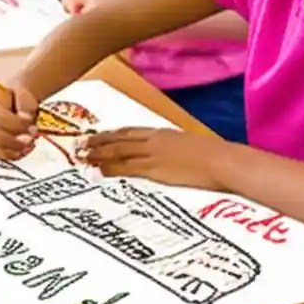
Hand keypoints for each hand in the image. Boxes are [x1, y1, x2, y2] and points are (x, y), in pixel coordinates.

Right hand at [0, 86, 39, 160]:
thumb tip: (24, 118)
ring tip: (28, 145)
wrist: (14, 105)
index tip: (30, 122)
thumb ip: (24, 104)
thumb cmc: (18, 99)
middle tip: (29, 139)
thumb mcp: (24, 95)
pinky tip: (22, 151)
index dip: (14, 122)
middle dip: (12, 139)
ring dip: (12, 148)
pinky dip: (10, 155)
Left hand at [79, 128, 234, 190]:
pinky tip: (98, 172)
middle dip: (97, 142)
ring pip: (117, 152)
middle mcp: (154, 140)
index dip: (112, 134)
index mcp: (163, 133)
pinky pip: (126, 168)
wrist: (224, 161)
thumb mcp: (193, 148)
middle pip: (119, 139)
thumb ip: (179, 151)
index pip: (130, 132)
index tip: (97, 135)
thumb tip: (175, 158)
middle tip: (79, 144)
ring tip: (80, 156)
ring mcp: (152, 154)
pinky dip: (110, 169)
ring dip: (97, 154)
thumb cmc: (217, 157)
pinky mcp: (154, 169)